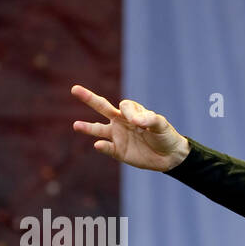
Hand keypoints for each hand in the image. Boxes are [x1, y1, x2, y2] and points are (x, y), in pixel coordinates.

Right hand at [71, 85, 189, 171]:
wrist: (169, 156)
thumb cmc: (165, 135)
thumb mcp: (161, 125)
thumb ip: (149, 119)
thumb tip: (134, 120)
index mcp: (131, 112)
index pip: (124, 106)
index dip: (130, 113)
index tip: (139, 122)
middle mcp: (120, 122)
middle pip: (102, 107)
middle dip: (89, 98)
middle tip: (75, 89)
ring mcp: (118, 136)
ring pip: (98, 130)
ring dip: (87, 128)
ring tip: (76, 125)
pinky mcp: (118, 151)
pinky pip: (108, 148)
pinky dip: (103, 147)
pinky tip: (98, 145)